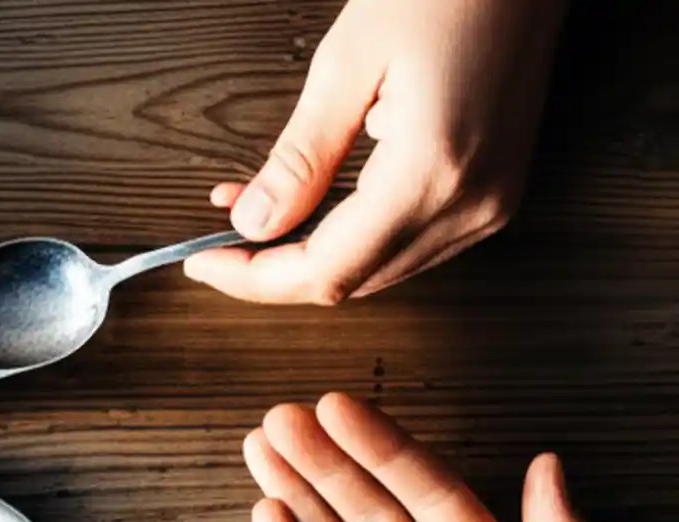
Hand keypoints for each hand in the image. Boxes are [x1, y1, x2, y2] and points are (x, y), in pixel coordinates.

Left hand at [185, 0, 566, 303]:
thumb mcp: (347, 62)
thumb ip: (300, 156)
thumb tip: (253, 222)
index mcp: (433, 174)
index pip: (326, 271)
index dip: (255, 278)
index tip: (204, 262)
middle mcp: (472, 205)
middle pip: (352, 282)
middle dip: (274, 269)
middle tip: (216, 241)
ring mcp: (492, 204)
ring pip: (378, 270)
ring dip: (309, 254)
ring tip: (251, 212)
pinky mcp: (494, 192)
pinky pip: (408, 242)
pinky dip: (351, 236)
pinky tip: (311, 206)